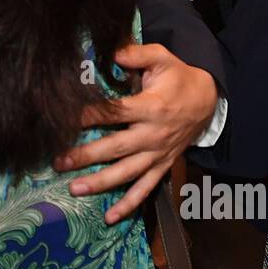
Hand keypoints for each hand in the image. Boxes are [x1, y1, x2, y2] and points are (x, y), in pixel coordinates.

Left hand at [55, 43, 216, 224]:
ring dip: (101, 183)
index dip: (90, 115)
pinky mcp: (162, 166)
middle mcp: (153, 135)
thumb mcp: (162, 58)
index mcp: (151, 107)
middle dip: (86, 156)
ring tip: (75, 189)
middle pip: (116, 148)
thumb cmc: (178, 77)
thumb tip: (111, 51)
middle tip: (59, 161)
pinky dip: (129, 205)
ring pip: (127, 173)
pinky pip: (146, 188)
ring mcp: (157, 154)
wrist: (208, 100)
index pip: (115, 112)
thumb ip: (137, 53)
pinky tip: (110, 217)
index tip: (65, 119)